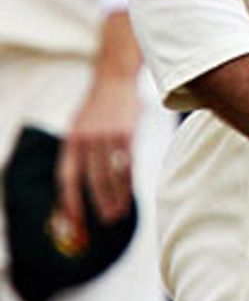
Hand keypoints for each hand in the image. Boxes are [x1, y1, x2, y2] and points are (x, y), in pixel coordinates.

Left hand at [57, 70, 139, 238]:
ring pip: (111, 176)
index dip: (69, 199)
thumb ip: (78, 151)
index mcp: (71, 140)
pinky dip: (127, 184)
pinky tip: (129, 195)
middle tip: (104, 221)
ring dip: (115, 198)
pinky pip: (127, 165)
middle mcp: (87, 139)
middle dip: (98, 203)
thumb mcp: (79, 126)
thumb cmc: (97, 107)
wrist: (114, 79)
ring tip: (119, 214)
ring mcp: (107, 137)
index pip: (67, 176)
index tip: (74, 218)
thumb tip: (76, 183)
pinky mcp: (126, 134)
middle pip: (92, 180)